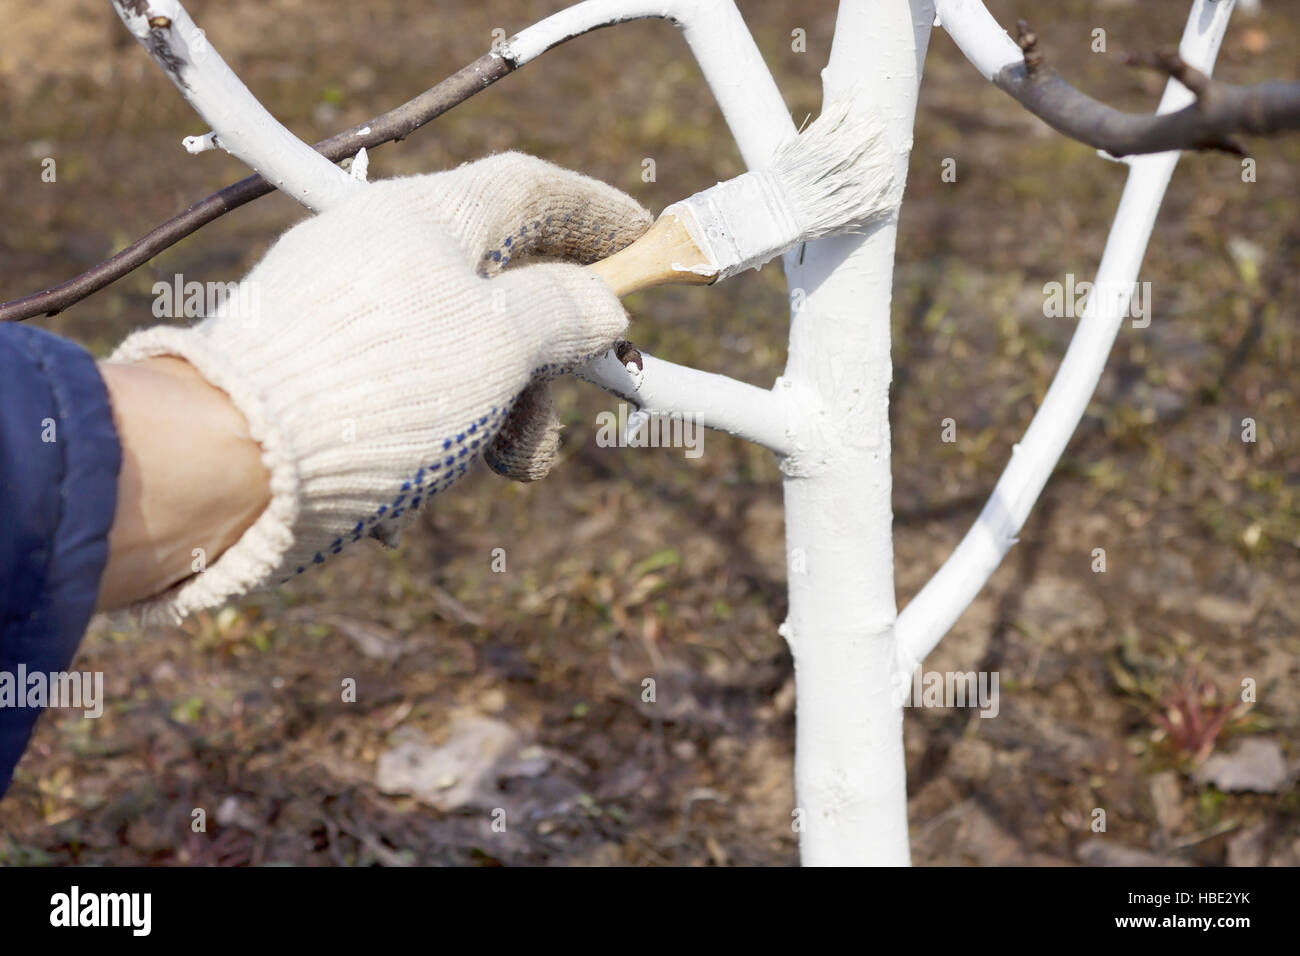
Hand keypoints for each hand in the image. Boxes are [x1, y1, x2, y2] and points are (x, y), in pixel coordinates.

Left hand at [107, 153, 650, 619]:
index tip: (639, 243)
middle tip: (560, 414)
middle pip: (496, 285)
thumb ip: (564, 313)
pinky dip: (432, 432)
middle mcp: (379, 251)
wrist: (228, 461)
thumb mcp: (500, 344)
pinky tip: (415, 484)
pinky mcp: (312, 368)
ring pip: (453, 352)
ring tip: (495, 465)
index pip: (529, 189)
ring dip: (494, 412)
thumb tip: (601, 307)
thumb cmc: (375, 389)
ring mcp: (341, 309)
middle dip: (543, 360)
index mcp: (424, 217)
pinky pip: (401, 389)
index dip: (593, 214)